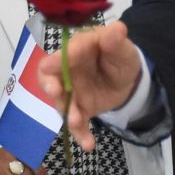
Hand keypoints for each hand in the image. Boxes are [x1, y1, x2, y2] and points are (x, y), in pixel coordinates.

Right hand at [37, 21, 143, 151]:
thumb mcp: (123, 49)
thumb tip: (117, 29)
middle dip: (51, 87)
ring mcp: (71, 92)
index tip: (48, 67)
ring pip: (63, 104)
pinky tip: (88, 145)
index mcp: (77, 50)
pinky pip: (77, 124)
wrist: (127, 79)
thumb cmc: (119, 56)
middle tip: (55, 93)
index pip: (64, 53)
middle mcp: (68, 72)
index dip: (56, 60)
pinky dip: (80, 134)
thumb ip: (117, 41)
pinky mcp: (79, 110)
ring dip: (68, 114)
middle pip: (51, 79)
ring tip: (77, 122)